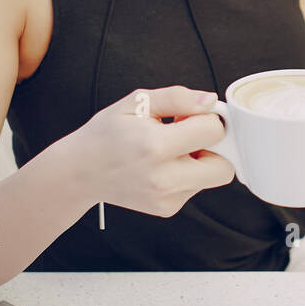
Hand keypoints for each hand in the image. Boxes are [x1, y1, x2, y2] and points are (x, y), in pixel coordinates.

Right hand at [70, 85, 234, 216]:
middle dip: (216, 148)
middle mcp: (164, 177)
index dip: (208, 118)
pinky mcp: (167, 208)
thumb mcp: (136, 102)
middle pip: (224, 167)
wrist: (79, 172)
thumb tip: (209, 101)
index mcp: (156, 146)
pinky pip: (195, 187)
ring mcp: (166, 197)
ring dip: (201, 160)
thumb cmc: (106, 134)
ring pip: (212, 178)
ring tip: (171, 149)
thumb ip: (177, 97)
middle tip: (191, 136)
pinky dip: (187, 174)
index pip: (213, 132)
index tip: (193, 115)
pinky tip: (163, 165)